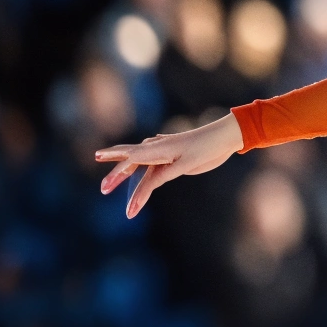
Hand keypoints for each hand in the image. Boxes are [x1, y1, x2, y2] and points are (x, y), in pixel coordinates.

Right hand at [96, 112, 243, 216]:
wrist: (222, 138)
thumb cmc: (205, 149)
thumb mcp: (186, 164)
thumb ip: (165, 174)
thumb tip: (145, 186)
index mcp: (157, 149)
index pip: (130, 161)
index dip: (116, 174)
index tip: (105, 186)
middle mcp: (155, 149)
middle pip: (129, 163)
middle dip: (115, 176)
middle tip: (103, 189)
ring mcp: (162, 152)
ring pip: (137, 166)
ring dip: (124, 176)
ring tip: (110, 185)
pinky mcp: (169, 157)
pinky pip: (149, 167)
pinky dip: (138, 174)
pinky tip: (131, 171)